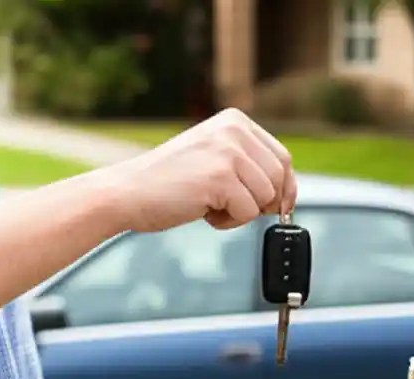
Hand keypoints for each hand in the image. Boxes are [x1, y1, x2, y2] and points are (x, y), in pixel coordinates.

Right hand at [103, 108, 296, 232]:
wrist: (127, 192)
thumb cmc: (167, 183)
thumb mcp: (213, 160)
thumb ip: (247, 167)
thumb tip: (287, 194)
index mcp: (235, 121)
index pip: (281, 157)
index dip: (284, 187)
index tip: (278, 206)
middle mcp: (234, 130)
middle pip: (280, 178)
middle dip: (262, 202)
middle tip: (229, 206)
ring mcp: (228, 152)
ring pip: (266, 198)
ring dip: (241, 213)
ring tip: (209, 204)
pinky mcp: (221, 177)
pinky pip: (247, 213)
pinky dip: (227, 222)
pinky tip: (202, 210)